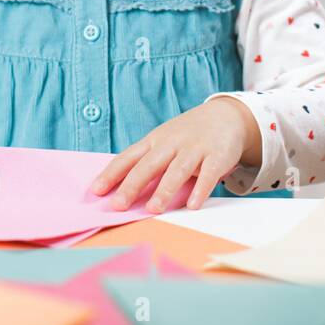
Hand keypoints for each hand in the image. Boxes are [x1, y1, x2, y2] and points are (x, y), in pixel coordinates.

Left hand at [88, 96, 260, 211]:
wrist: (227, 115)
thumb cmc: (188, 134)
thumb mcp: (164, 141)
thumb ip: (147, 162)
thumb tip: (122, 190)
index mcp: (155, 141)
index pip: (129, 157)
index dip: (112, 173)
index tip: (97, 191)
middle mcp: (172, 143)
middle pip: (149, 165)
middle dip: (132, 185)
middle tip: (118, 205)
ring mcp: (195, 149)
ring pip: (177, 170)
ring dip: (164, 190)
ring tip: (154, 209)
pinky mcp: (217, 155)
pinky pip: (208, 174)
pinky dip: (200, 190)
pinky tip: (192, 205)